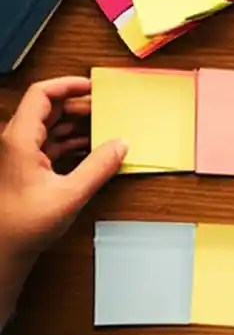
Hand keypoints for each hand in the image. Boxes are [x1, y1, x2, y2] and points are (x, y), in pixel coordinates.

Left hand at [0, 77, 125, 324]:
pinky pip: (51, 144)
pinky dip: (72, 142)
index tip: (93, 86)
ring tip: (106, 129)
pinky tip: (93, 150)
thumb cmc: (24, 225)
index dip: (68, 84)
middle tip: (108, 109)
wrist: (2, 250)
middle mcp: (16, 141)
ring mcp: (19, 154)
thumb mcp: (70, 195)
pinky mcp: (25, 167)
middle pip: (48, 108)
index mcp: (19, 140)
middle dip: (79, 106)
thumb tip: (121, 144)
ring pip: (50, 126)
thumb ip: (99, 167)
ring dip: (78, 125)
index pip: (42, 95)